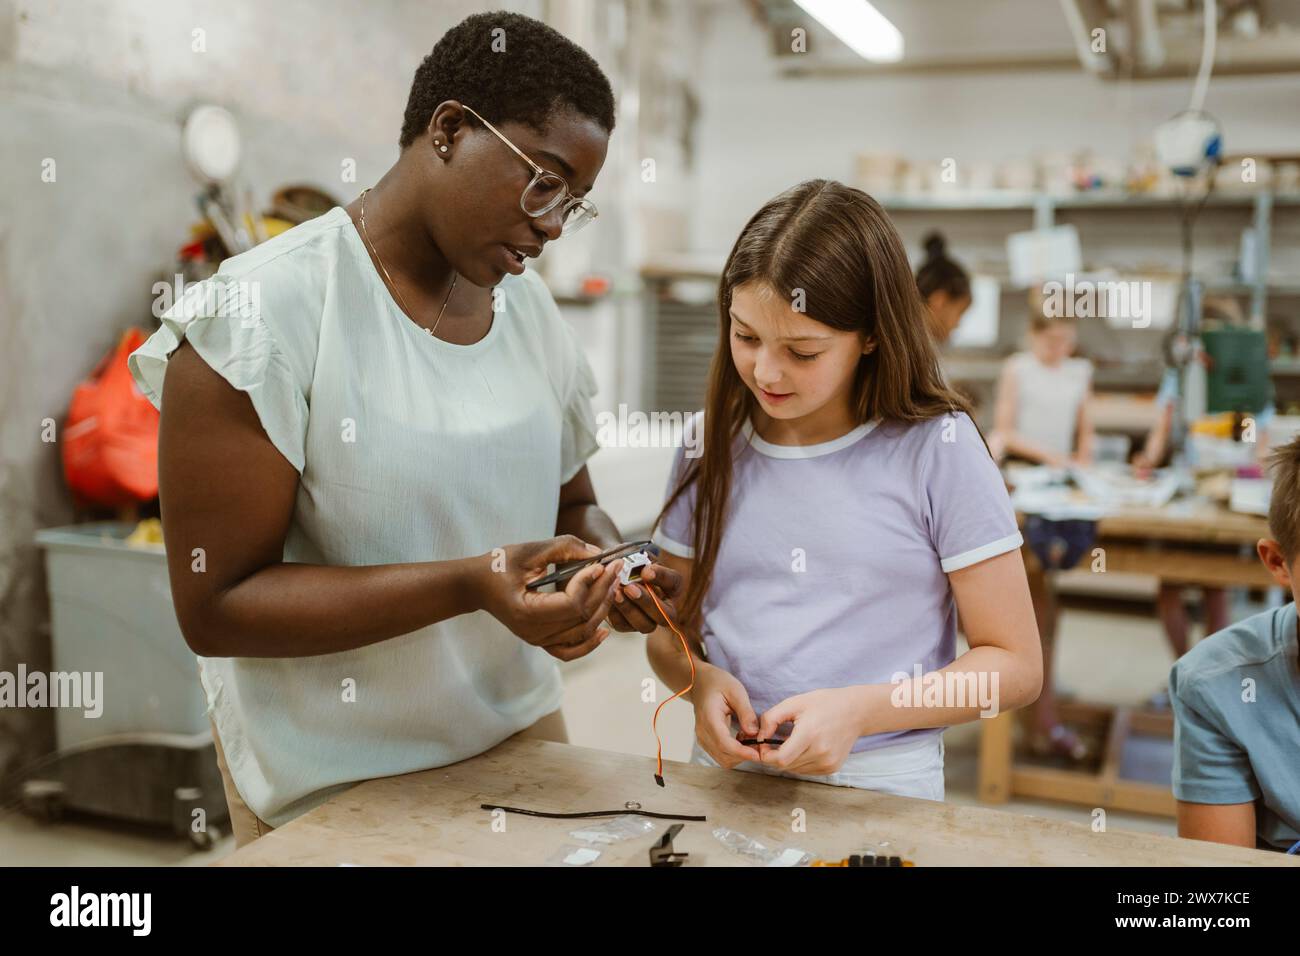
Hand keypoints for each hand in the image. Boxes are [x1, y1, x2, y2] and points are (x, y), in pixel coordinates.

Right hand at [475, 535, 620, 661]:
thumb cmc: (499, 565)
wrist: (477, 585)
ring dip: (602, 609)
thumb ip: (564, 548)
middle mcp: (534, 632)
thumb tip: (598, 555)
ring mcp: (538, 639)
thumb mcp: (530, 550)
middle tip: (616, 569)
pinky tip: (605, 630)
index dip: (589, 584)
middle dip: (603, 591)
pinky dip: (589, 643)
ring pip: (582, 632)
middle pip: (581, 618)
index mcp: (526, 611)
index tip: (599, 563)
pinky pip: (570, 650)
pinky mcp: (541, 640)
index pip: (571, 604)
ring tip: (613, 585)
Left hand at [607, 562, 683, 633]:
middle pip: (664, 614)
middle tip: (630, 588)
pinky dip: (615, 613)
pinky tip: (608, 599)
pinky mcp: (627, 626)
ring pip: (645, 625)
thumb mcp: (635, 555)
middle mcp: (664, 608)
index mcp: (671, 585)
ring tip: (616, 593)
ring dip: (629, 610)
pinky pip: (623, 625)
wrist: (613, 572)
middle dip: (646, 601)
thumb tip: (644, 572)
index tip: (647, 570)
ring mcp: (648, 620)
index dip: (661, 576)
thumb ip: (639, 560)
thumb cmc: (628, 561)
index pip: (673, 581)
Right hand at [692, 663, 761, 768]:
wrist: (700, 683)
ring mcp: (702, 738)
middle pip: (724, 756)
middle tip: (759, 744)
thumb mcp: (736, 691)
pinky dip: (734, 753)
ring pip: (723, 759)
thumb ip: (746, 712)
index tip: (758, 754)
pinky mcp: (706, 741)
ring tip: (750, 738)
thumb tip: (754, 733)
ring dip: (739, 755)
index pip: (724, 744)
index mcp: (709, 718)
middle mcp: (703, 732)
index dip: (742, 752)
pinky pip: (721, 755)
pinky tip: (741, 739)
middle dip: (744, 755)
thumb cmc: (718, 683)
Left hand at [756, 688, 865, 775]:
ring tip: (791, 742)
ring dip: (787, 760)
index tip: (763, 744)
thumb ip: (771, 719)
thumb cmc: (824, 703)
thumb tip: (759, 738)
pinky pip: (806, 771)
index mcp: (809, 735)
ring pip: (795, 770)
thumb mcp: (794, 703)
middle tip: (773, 742)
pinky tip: (804, 747)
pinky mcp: (832, 768)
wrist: (856, 711)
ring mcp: (828, 763)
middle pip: (785, 766)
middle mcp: (820, 753)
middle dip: (774, 756)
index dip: (766, 755)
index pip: (780, 759)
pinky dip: (799, 762)